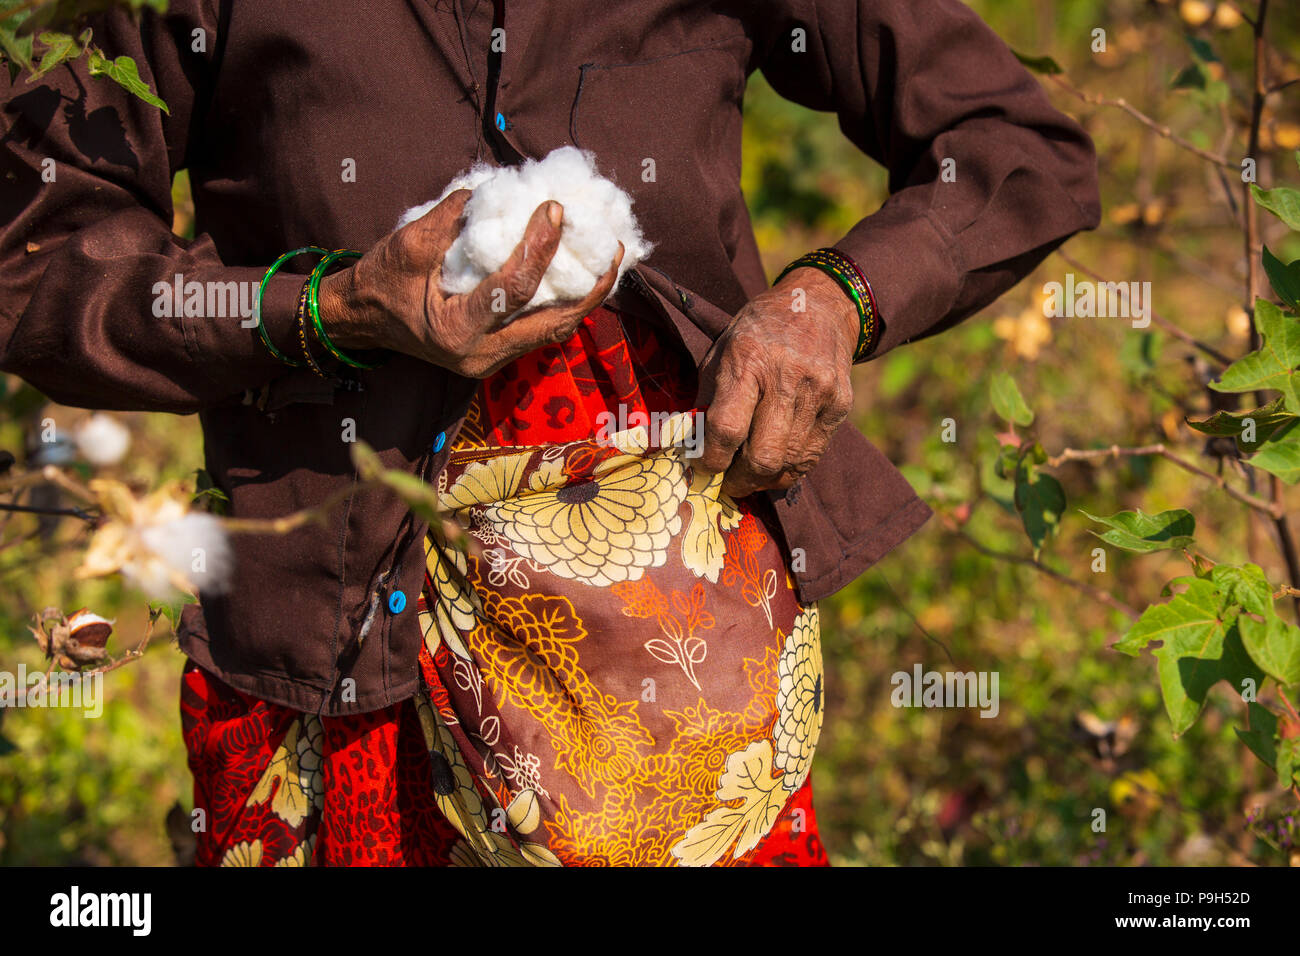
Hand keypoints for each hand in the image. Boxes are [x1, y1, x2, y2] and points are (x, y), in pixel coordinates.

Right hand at [316, 189, 622, 377]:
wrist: (363, 320)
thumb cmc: (381, 282)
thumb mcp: (409, 244)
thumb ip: (454, 218)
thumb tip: (501, 189)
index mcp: (457, 331)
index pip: (514, 290)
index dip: (540, 247)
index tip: (555, 208)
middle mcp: (482, 354)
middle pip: (554, 324)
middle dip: (590, 288)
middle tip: (613, 247)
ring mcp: (493, 358)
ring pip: (555, 329)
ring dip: (585, 295)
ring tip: (608, 257)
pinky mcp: (498, 351)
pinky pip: (542, 326)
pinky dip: (564, 299)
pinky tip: (580, 270)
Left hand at [695, 266, 858, 497]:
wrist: (818, 306)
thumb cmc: (758, 332)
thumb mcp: (722, 352)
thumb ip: (707, 399)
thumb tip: (692, 449)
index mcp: (749, 359)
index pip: (727, 427)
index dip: (712, 459)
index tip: (703, 469)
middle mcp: (788, 377)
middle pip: (763, 456)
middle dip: (740, 481)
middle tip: (727, 484)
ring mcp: (820, 393)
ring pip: (788, 463)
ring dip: (764, 480)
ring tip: (748, 478)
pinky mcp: (841, 405)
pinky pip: (811, 456)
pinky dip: (789, 470)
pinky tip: (774, 466)